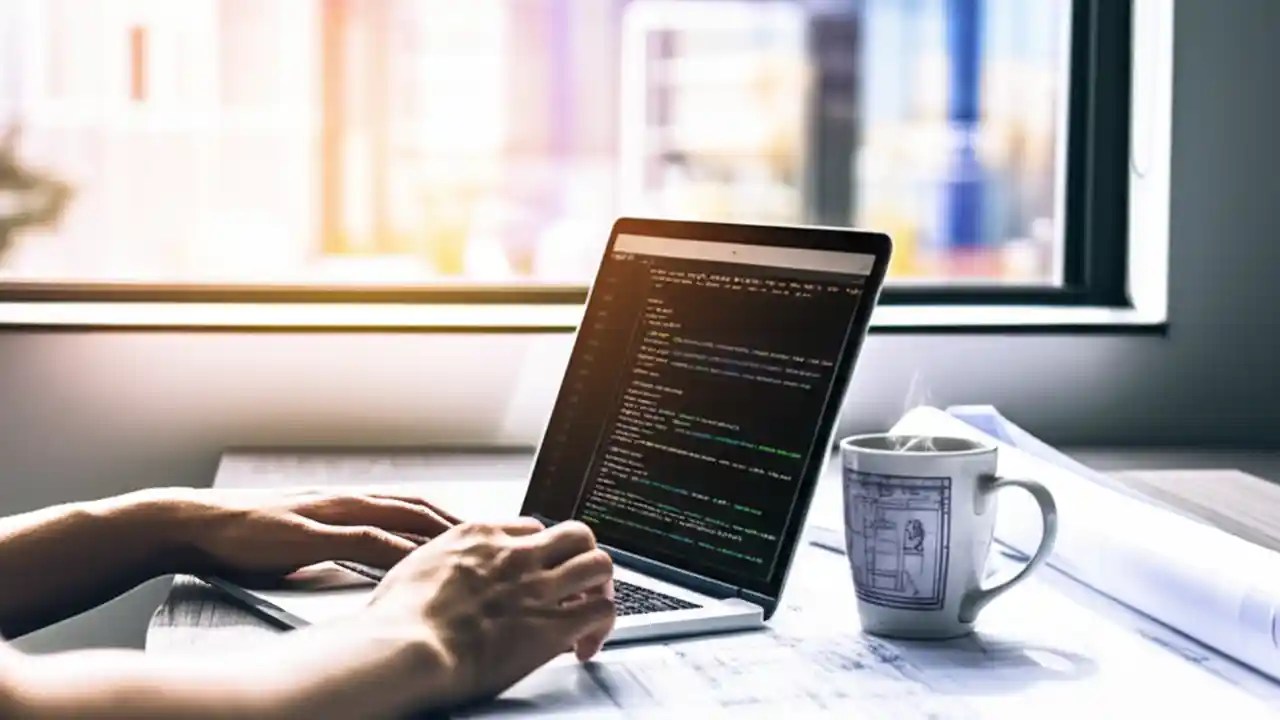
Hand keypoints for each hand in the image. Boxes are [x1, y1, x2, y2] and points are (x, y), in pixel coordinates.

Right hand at [161, 488, 461, 576]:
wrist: (193, 525)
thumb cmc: (246, 540)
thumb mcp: (305, 544)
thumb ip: (340, 551)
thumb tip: (374, 569)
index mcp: (347, 503)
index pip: (413, 506)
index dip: (452, 517)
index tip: (487, 532)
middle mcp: (345, 501)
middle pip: (420, 506)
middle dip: (463, 522)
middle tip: (499, 537)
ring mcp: (328, 513)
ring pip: (400, 515)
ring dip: (441, 531)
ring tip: (477, 549)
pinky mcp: (307, 531)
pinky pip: (361, 538)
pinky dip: (396, 548)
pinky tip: (420, 561)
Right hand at [366, 518, 615, 709]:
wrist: (405, 647)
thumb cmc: (396, 618)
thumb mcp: (416, 567)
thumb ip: (442, 564)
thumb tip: (440, 578)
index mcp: (481, 536)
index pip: (532, 528)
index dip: (540, 553)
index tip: (537, 573)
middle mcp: (518, 554)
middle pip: (576, 534)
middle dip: (581, 557)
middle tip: (576, 584)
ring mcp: (539, 587)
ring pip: (599, 565)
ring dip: (599, 588)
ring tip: (590, 610)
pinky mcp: (553, 626)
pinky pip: (601, 612)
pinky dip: (601, 627)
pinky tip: (585, 646)